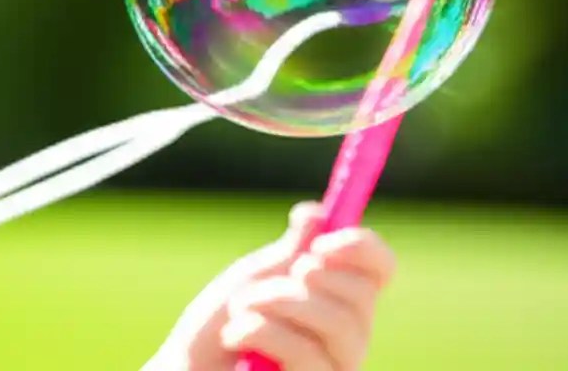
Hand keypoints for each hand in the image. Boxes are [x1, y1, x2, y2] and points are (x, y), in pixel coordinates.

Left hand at [148, 202, 395, 370]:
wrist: (186, 368)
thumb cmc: (220, 326)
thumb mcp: (255, 277)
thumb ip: (290, 251)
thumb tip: (316, 213)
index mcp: (341, 302)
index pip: (381, 269)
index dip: (363, 248)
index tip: (322, 243)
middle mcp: (348, 341)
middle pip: (363, 297)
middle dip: (306, 277)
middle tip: (269, 280)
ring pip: (338, 325)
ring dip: (277, 302)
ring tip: (240, 308)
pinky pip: (307, 354)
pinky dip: (261, 331)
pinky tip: (234, 336)